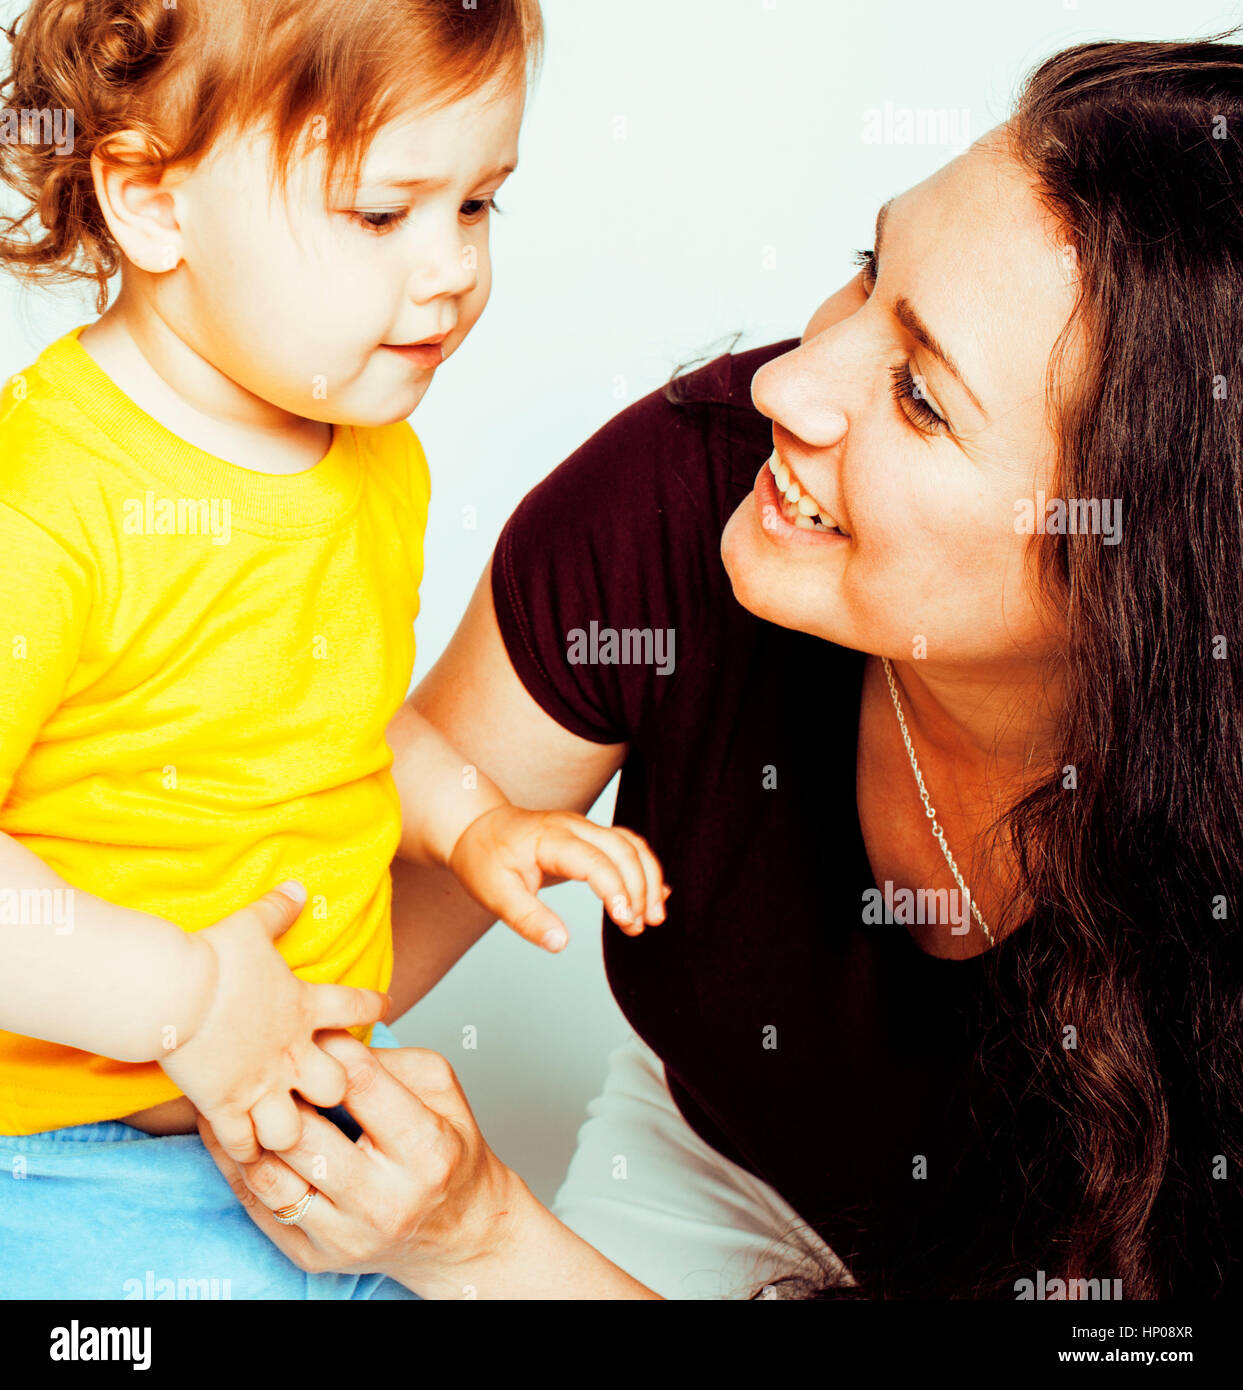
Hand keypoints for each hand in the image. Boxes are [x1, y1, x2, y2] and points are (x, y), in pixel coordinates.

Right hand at [158, 882, 388, 1163]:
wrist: (173, 991)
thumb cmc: (212, 957)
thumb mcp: (251, 925)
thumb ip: (278, 909)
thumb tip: (297, 884)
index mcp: (303, 1006)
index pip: (356, 1006)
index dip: (372, 1006)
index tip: (384, 1006)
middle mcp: (290, 1051)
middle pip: (338, 1084)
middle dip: (334, 1089)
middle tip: (324, 1088)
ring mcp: (260, 1083)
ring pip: (297, 1130)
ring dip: (292, 1133)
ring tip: (287, 1134)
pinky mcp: (226, 1106)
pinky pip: (244, 1146)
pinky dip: (245, 1153)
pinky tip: (246, 1155)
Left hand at [196, 1031, 525, 1296]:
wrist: (459, 1232)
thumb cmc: (448, 1151)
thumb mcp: (441, 1089)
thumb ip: (388, 1059)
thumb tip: (327, 1041)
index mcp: (427, 1151)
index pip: (361, 1084)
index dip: (327, 1046)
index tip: (309, 1029)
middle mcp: (386, 1201)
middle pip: (305, 1133)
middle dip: (277, 1090)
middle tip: (258, 1060)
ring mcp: (346, 1237)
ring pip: (270, 1175)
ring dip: (243, 1130)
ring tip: (228, 1094)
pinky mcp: (314, 1258)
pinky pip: (258, 1207)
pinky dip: (238, 1167)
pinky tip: (230, 1137)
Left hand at [447, 806, 669, 950]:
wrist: (476, 827)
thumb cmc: (484, 860)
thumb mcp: (495, 894)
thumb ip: (528, 919)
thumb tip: (560, 944)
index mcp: (551, 838)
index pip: (596, 861)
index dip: (616, 890)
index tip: (627, 921)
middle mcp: (574, 826)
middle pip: (623, 850)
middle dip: (640, 889)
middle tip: (640, 927)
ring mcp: (584, 827)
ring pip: (631, 845)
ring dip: (648, 879)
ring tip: (654, 918)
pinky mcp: (589, 835)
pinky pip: (626, 845)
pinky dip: (644, 868)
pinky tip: (655, 895)